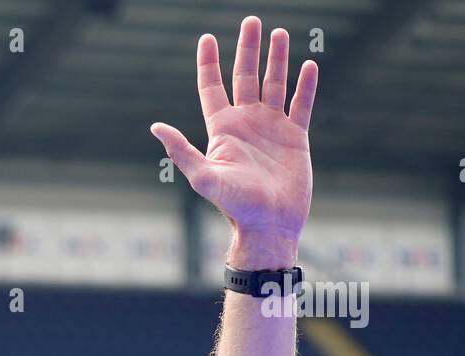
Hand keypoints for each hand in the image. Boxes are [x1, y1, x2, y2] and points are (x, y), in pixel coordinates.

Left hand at [151, 16, 317, 267]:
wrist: (269, 225)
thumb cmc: (234, 206)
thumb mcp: (203, 177)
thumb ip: (181, 151)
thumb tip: (156, 126)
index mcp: (222, 130)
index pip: (212, 87)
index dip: (209, 63)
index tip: (207, 38)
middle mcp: (246, 124)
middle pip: (245, 77)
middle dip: (248, 49)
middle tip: (251, 20)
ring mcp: (271, 128)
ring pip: (274, 84)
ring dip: (277, 59)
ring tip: (279, 32)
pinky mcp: (295, 137)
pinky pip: (301, 104)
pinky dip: (305, 85)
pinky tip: (308, 65)